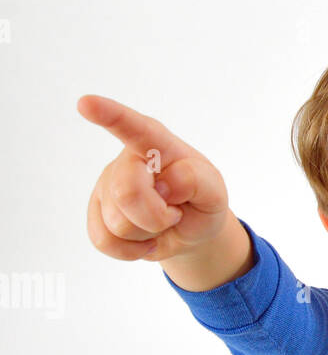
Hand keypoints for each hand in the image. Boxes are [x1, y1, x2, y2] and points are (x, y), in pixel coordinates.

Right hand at [78, 95, 229, 263]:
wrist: (191, 230)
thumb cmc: (200, 201)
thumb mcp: (214, 191)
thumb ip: (196, 181)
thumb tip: (162, 185)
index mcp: (157, 144)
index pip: (133, 127)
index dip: (109, 115)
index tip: (85, 103)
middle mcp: (127, 160)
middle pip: (126, 192)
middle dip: (156, 215)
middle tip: (173, 213)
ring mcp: (107, 186)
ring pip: (117, 223)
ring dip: (147, 233)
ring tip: (160, 222)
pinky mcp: (96, 213)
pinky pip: (104, 241)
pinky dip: (131, 251)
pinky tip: (145, 239)